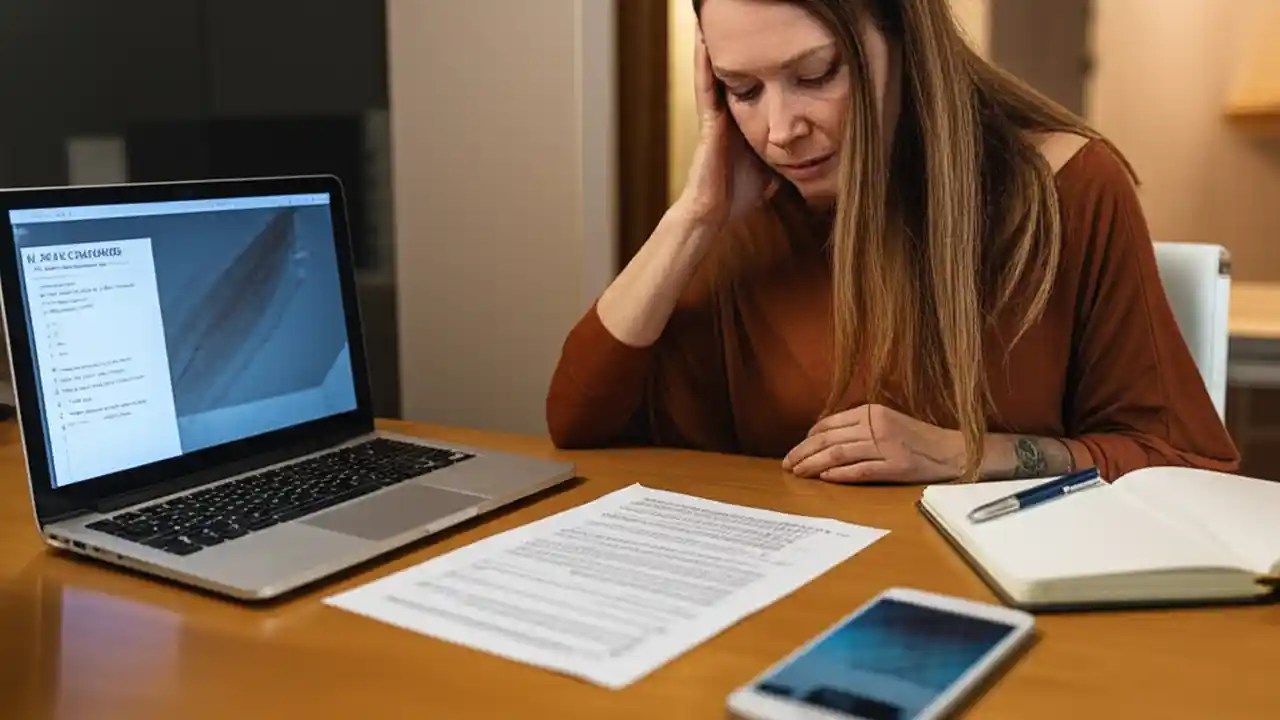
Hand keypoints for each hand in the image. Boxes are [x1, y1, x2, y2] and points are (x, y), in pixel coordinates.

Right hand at [675, 29, 776, 231]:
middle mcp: (725, 116)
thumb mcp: (770, 171)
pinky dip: (704, 64)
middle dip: (733, 48)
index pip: (749, 86)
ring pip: (713, 73)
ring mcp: (714, 117)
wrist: (714, 213)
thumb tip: (807, 160)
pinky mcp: (709, 121)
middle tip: (731, 18)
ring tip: (711, 19)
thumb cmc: (736, 195)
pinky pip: (706, 87)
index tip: (762, 41)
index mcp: (739, 124)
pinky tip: (705, 42)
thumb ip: (783, 160)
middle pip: (729, 73)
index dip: (752, 64)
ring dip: (711, 47)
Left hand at [782, 405, 965, 483]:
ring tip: (798, 473)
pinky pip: (861, 470)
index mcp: (872, 411)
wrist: (955, 452)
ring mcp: (887, 446)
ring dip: (813, 464)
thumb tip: (825, 439)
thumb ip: (859, 428)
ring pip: (839, 454)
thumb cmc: (918, 440)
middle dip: (803, 452)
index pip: (829, 423)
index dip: (808, 438)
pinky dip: (840, 474)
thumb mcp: (887, 423)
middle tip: (787, 464)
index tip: (796, 450)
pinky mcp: (896, 466)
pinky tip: (825, 478)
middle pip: (829, 439)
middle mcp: (877, 425)